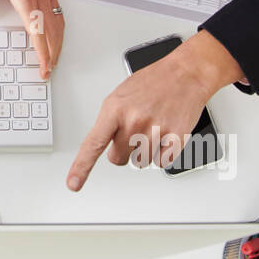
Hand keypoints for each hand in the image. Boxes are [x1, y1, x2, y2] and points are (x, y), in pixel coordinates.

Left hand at [0, 0, 61, 78]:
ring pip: (59, 26)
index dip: (42, 55)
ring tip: (53, 58)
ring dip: (58, 45)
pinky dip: (59, 29)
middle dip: (52, 55)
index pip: (38, 34)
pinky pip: (59, 14)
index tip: (44, 69)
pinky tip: (56, 34)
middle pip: (53, 35)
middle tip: (48, 71)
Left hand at [66, 30, 242, 189]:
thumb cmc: (153, 82)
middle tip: (134, 131)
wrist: (185, 74)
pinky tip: (164, 133)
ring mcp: (155, 131)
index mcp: (115, 109)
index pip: (94, 144)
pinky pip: (161, 162)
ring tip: (152, 126)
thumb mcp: (121, 95)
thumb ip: (110, 121)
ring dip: (145, 150)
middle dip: (123, 149)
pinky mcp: (175, 139)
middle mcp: (133, 121)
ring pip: (140, 162)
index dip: (82, 167)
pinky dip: (162, 153)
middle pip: (118, 158)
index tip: (73, 184)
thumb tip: (103, 142)